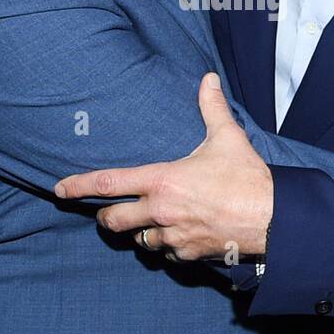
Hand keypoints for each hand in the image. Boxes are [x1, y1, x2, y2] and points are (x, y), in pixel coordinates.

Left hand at [55, 73, 273, 260]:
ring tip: (149, 222)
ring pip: (139, 240)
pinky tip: (177, 237)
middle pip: (113, 221)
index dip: (79, 186)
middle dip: (106, 217)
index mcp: (161, 181)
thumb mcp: (227, 138)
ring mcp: (172, 237)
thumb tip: (208, 78)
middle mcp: (160, 211)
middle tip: (107, 213)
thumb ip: (211, 108)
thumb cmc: (247, 178)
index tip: (60, 189)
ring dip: (140, 232)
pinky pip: (166, 254)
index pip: (107, 183)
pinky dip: (167, 247)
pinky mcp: (188, 255)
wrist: (273, 219)